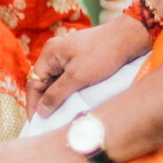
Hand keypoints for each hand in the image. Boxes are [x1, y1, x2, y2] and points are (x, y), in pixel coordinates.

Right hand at [27, 18, 149, 116]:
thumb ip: (56, 94)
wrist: (128, 38)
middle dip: (44, 102)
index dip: (33, 104)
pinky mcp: (79, 60)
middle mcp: (55, 53)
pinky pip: (67, 79)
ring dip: (56, 98)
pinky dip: (67, 91)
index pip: (34, 83)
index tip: (36, 123)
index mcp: (50, 53)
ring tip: (58, 118)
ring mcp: (67, 56)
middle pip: (43, 82)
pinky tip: (71, 104)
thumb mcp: (78, 77)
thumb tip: (41, 111)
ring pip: (56, 81)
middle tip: (46, 124)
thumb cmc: (103, 54)